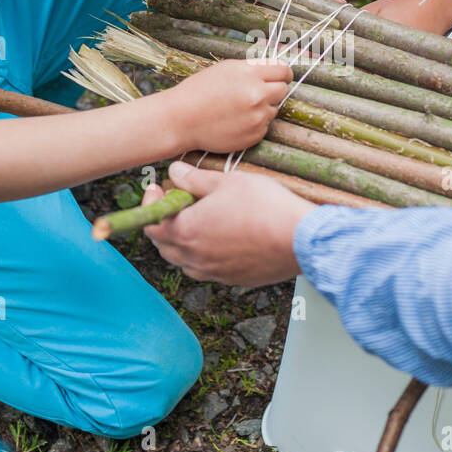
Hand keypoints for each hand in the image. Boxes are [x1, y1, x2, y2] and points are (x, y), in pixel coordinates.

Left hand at [143, 163, 313, 285]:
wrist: (300, 239)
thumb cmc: (265, 207)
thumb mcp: (227, 182)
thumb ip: (195, 179)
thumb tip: (175, 172)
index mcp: (187, 231)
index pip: (151, 223)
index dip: (150, 204)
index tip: (158, 189)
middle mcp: (195, 257)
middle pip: (164, 245)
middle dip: (164, 223)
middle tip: (176, 203)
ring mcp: (214, 272)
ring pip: (185, 261)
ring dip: (183, 242)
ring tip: (198, 222)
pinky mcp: (234, 279)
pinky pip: (208, 269)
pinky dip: (204, 255)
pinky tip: (221, 239)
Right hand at [167, 60, 291, 153]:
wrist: (180, 120)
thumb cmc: (198, 92)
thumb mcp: (225, 69)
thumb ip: (252, 69)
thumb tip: (275, 70)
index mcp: (249, 73)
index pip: (283, 70)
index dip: (283, 73)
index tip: (281, 77)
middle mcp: (256, 94)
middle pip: (283, 90)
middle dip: (273, 91)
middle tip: (257, 94)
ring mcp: (257, 116)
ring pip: (274, 109)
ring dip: (263, 108)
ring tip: (239, 109)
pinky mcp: (254, 135)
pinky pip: (265, 126)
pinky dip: (255, 124)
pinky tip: (236, 122)